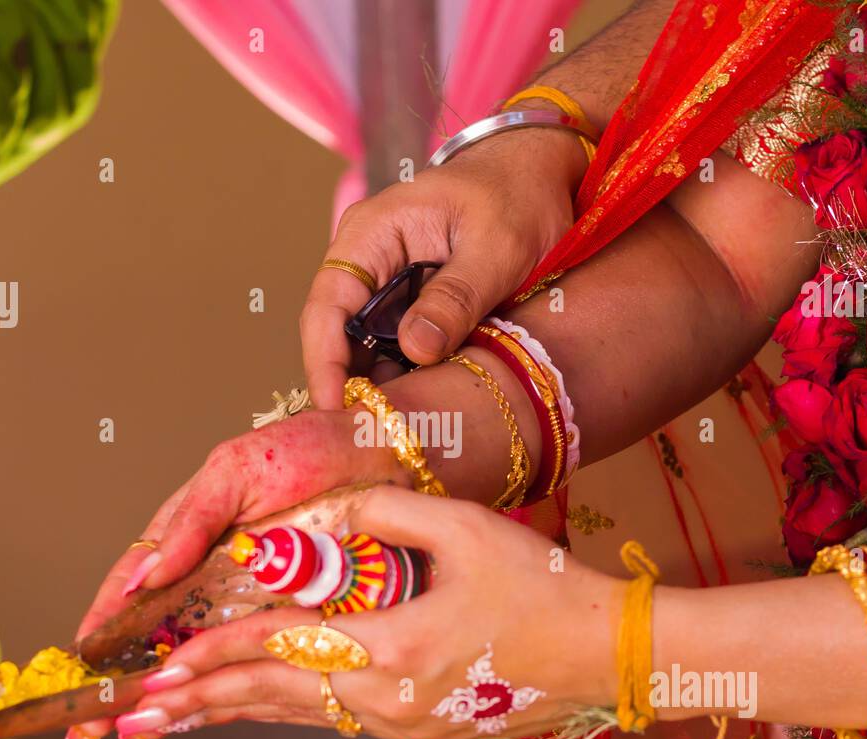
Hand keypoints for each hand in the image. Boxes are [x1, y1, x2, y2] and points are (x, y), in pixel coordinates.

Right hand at [64, 410, 406, 738]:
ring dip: (167, 694)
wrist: (380, 454)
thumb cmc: (306, 449)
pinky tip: (197, 717)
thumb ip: (191, 520)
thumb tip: (143, 574)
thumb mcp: (237, 472)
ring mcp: (251, 599)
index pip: (133, 586)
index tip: (79, 667)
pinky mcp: (292, 616)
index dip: (103, 628)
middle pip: (156, 634)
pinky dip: (222, 686)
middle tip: (89, 727)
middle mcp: (213, 574)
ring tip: (133, 734)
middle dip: (122, 681)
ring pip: (198, 654)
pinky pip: (252, 656)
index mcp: (189, 536)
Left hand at [84, 486, 618, 738]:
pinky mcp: (417, 730)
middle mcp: (386, 697)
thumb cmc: (543, 588)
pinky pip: (331, 719)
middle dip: (198, 703)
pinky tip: (256, 708)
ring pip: (296, 716)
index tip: (160, 664)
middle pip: (271, 698)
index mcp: (391, 646)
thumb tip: (323, 510)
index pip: (278, 647)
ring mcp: (401, 723)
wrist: (604, 654)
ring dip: (231, 713)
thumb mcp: (465, 529)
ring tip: (174, 722)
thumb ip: (383, 511)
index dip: (213, 653)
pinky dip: (283, 711)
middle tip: (133, 715)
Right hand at [301, 127, 585, 408]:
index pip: (327, 304)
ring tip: (393, 435)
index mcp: (373, 232)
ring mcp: (388, 286)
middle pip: (338, 334)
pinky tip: (420, 412)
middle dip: (347, 385)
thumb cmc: (519, 194)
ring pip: (365, 348)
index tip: (337, 408)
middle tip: (366, 438)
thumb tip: (414, 350)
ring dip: (377, 387)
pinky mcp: (413, 307)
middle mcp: (368, 261)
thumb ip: (456, 296)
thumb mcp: (497, 246)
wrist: (542, 172)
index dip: (324, 361)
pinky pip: (396, 348)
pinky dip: (404, 379)